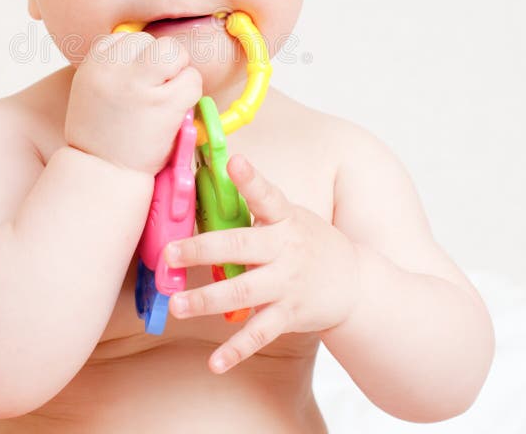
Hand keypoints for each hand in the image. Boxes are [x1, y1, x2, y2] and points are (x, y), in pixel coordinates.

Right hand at [65, 31, 202, 175]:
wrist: (103, 173)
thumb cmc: (100, 134)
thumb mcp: (92, 88)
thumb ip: (112, 65)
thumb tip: (145, 46)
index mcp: (94, 63)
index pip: (127, 38)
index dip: (138, 59)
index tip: (135, 83)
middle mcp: (114, 69)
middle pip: (151, 40)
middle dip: (159, 62)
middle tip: (154, 90)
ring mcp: (140, 85)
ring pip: (175, 52)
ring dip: (178, 72)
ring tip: (166, 97)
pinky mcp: (165, 104)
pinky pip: (193, 80)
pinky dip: (191, 94)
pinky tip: (176, 111)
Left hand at [164, 154, 360, 373]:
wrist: (355, 284)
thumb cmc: (310, 242)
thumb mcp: (290, 218)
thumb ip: (257, 208)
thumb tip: (216, 181)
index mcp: (284, 219)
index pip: (266, 195)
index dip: (250, 179)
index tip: (234, 161)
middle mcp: (285, 249)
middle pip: (240, 247)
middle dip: (202, 250)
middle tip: (169, 254)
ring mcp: (287, 284)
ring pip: (242, 293)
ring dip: (206, 300)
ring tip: (176, 306)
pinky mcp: (289, 315)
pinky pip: (259, 334)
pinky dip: (236, 350)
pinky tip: (215, 363)